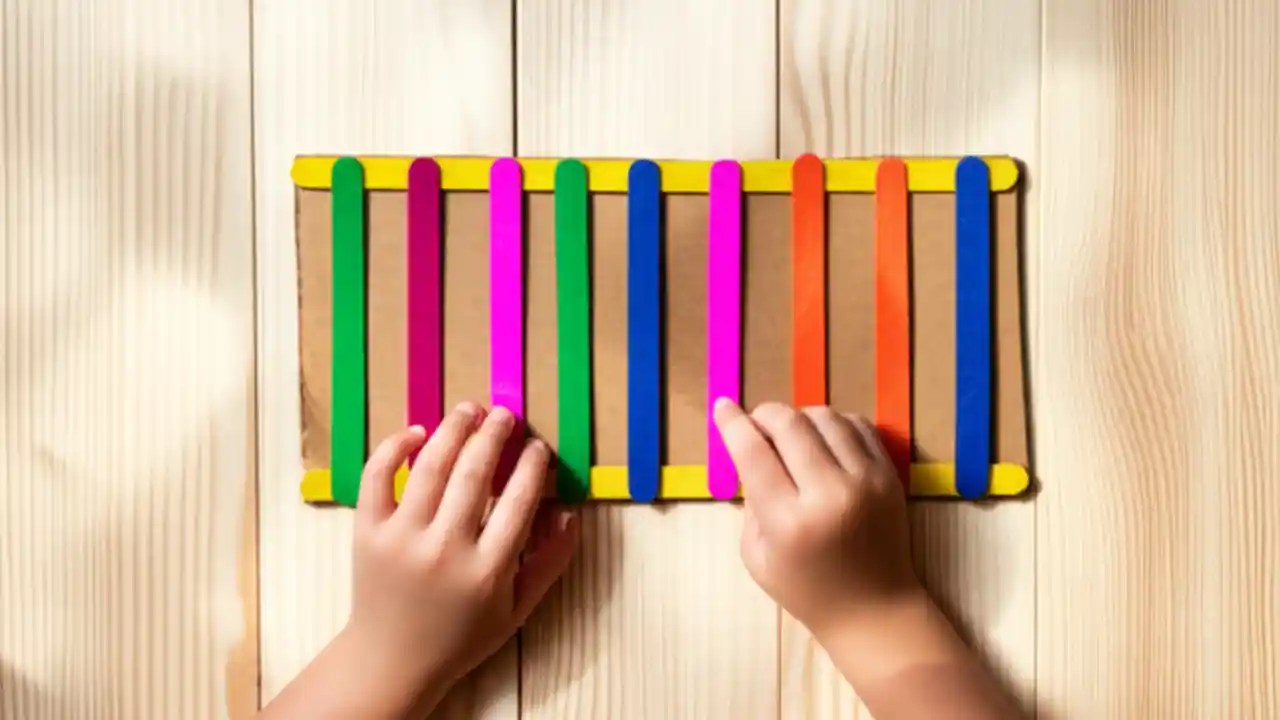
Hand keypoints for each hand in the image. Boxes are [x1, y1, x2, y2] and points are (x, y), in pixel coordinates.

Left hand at [347, 403, 578, 712]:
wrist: (392, 659)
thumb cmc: (462, 634)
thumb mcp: (518, 609)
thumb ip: (550, 562)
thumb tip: (570, 513)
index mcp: (487, 571)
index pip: (518, 502)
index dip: (532, 467)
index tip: (538, 448)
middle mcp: (444, 550)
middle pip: (473, 474)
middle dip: (494, 436)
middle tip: (506, 415)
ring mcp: (401, 539)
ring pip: (430, 467)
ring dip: (453, 429)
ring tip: (469, 409)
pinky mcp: (367, 532)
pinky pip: (377, 477)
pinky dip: (395, 448)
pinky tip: (416, 433)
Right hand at [712, 399, 920, 639]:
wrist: (874, 609)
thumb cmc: (806, 589)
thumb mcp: (756, 555)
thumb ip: (750, 501)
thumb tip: (751, 450)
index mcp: (788, 522)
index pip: (753, 453)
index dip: (733, 423)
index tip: (723, 406)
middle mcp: (829, 494)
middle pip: (790, 424)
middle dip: (765, 415)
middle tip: (757, 424)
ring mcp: (865, 481)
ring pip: (825, 417)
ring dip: (800, 417)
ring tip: (792, 436)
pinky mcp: (889, 475)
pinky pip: (858, 426)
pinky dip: (834, 423)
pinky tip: (823, 440)